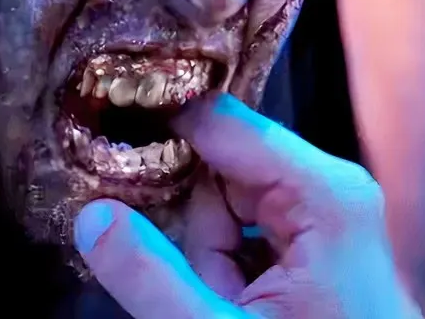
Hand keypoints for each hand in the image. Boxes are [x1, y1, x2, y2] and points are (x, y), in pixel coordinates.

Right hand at [73, 93, 419, 317]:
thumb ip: (149, 277)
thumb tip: (91, 217)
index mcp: (324, 194)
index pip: (222, 123)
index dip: (162, 129)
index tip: (109, 139)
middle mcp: (333, 190)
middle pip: (222, 171)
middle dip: (197, 229)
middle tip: (206, 290)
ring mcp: (330, 218)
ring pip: (230, 208)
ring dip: (212, 259)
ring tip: (229, 309)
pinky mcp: (322, 247)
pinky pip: (251, 235)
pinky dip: (230, 269)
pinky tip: (235, 307)